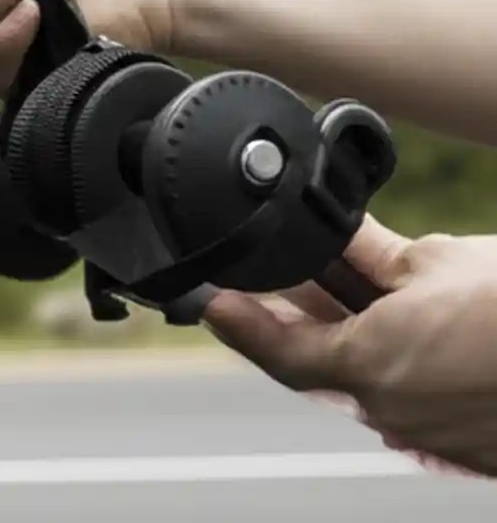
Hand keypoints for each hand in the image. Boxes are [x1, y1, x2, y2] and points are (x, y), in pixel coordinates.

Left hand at [203, 216, 496, 476]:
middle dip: (297, 321)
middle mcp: (388, 410)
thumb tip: (335, 231)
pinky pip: (412, 398)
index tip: (211, 302)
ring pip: (367, 380)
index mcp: (367, 365)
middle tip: (277, 281)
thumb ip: (371, 252)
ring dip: (350, 340)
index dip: (236, 322)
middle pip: (317, 364)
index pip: (274, 348)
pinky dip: (398, 363)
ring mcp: (428, 434)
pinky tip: (411, 331)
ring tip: (347, 293)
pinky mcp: (464, 443)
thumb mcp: (438, 262)